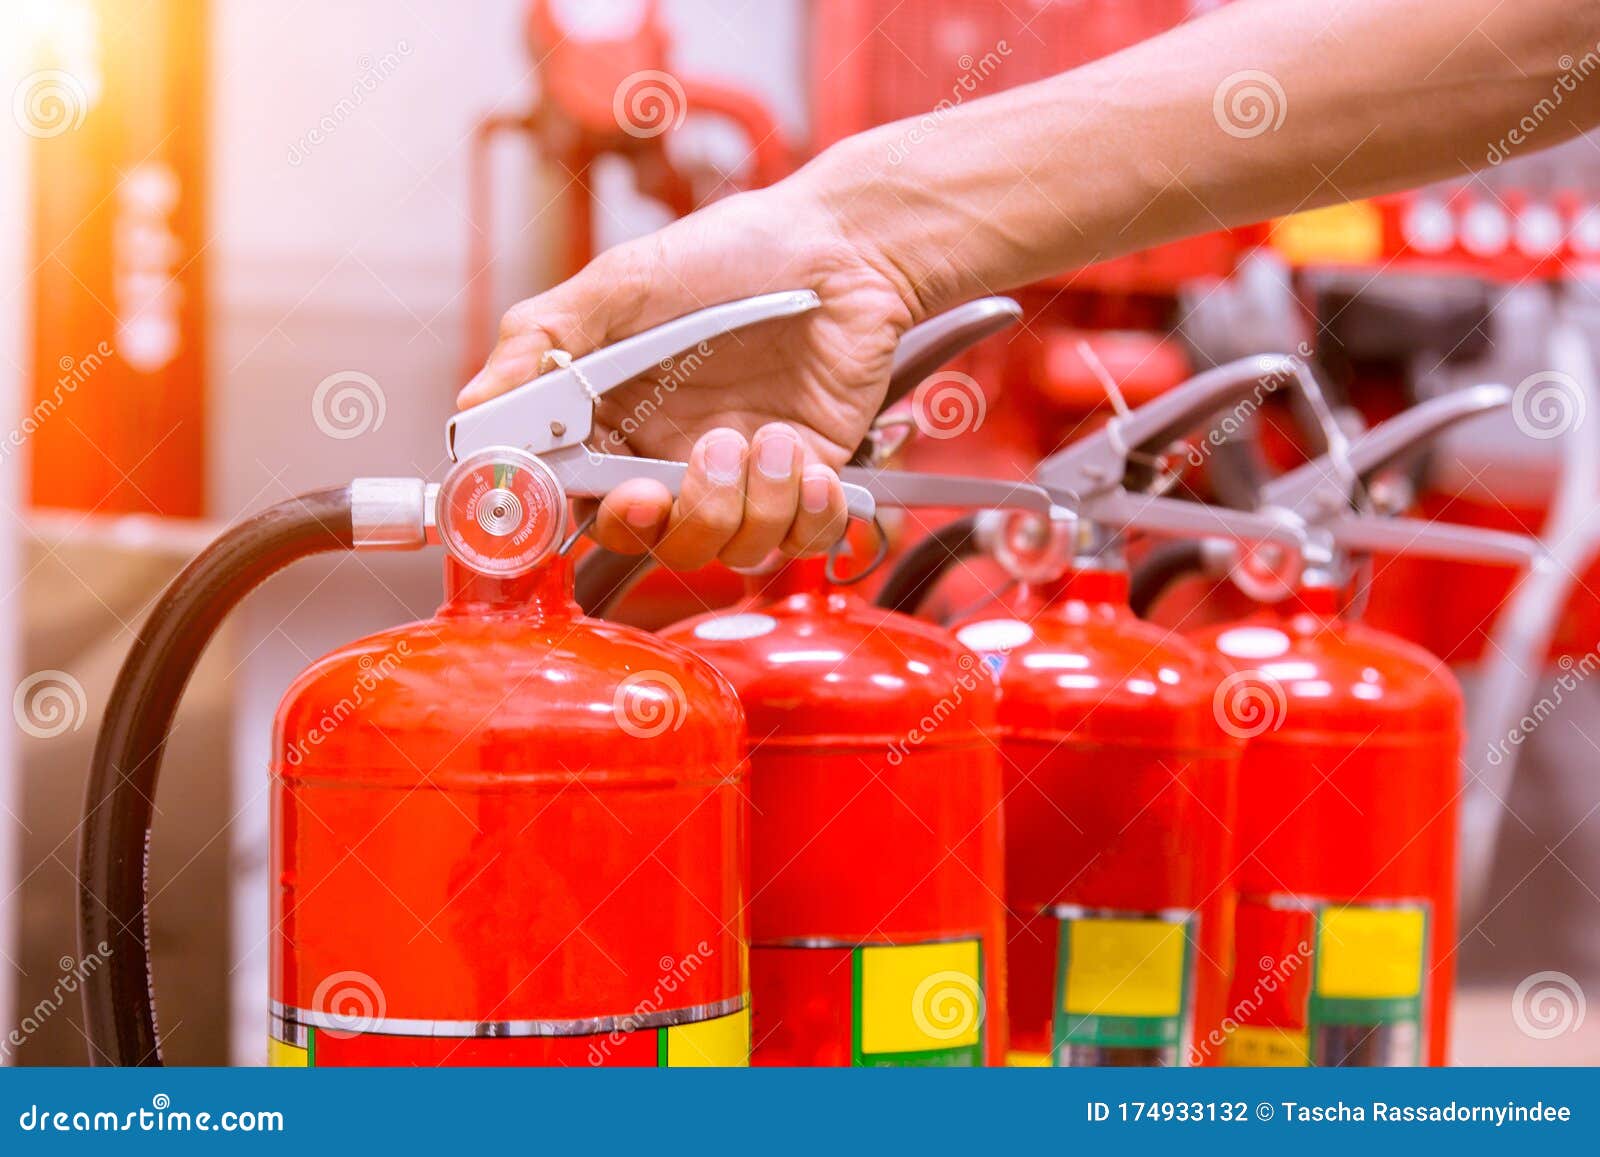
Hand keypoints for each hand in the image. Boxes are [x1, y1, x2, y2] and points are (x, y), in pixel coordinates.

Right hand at [458, 178, 917, 569]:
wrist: (845, 246)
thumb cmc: (735, 252)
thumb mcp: (622, 282)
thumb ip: (543, 344)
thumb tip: (470, 408)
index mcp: (617, 417)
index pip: (581, 499)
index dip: (595, 516)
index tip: (620, 496)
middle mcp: (674, 453)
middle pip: (656, 541)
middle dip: (676, 520)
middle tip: (688, 470)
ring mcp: (741, 472)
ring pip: (730, 549)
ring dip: (749, 506)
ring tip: (769, 440)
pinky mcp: (806, 478)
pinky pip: (801, 537)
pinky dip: (807, 512)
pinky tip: (807, 462)